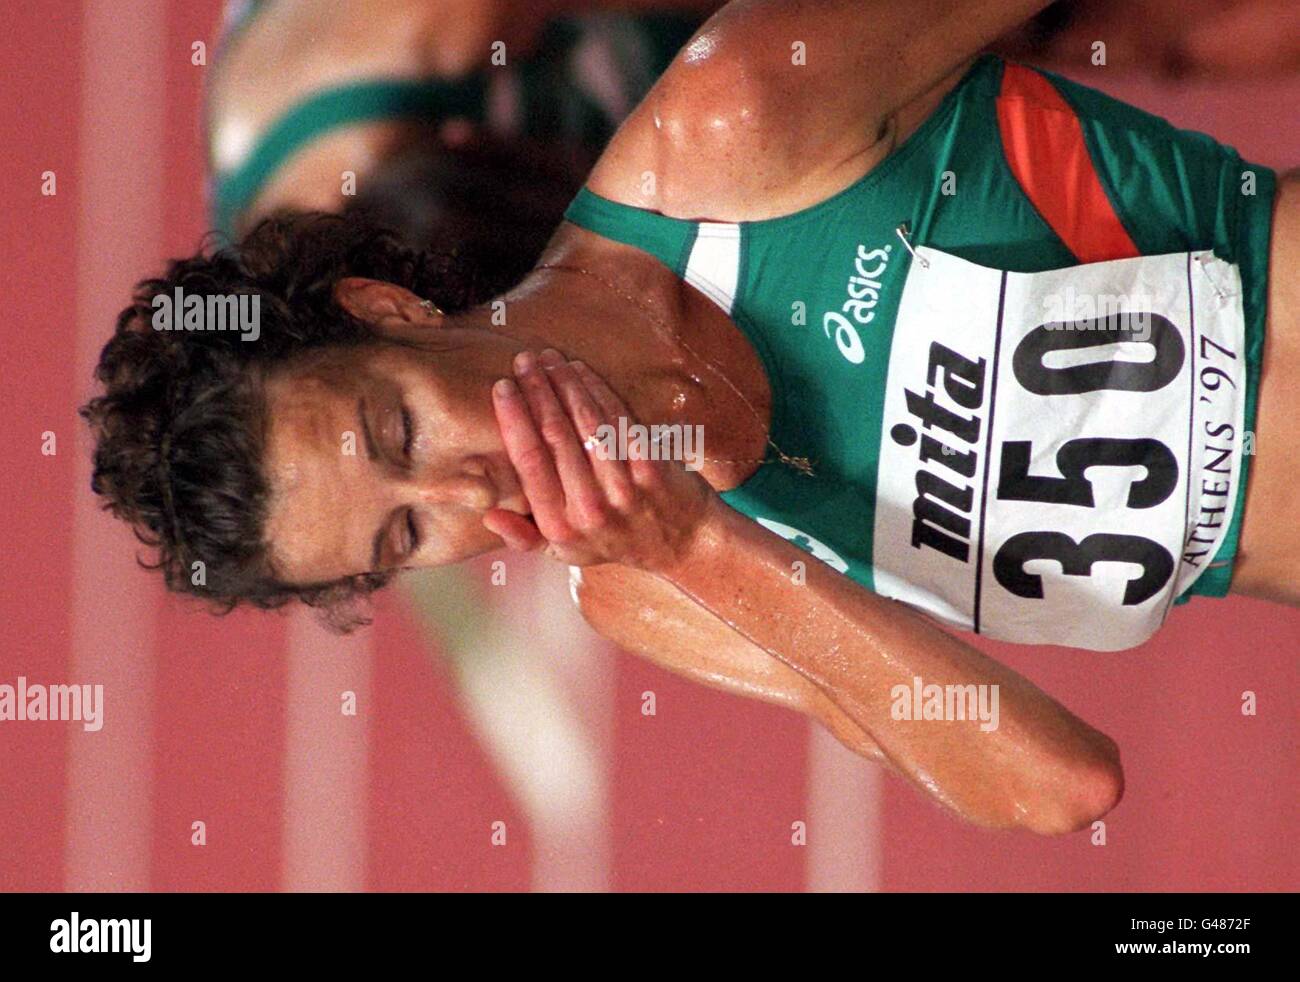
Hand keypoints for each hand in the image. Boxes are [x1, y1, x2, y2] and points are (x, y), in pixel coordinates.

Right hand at [483, 348, 716, 570]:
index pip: (529, 463)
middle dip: (536, 391)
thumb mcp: (564, 552)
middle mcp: (591, 508)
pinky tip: (581, 370)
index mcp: (561, 526)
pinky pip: (619, 418)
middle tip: (523, 361)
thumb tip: (487, 513)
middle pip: (555, 436)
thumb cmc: (612, 539)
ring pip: (587, 421)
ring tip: (548, 357)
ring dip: (565, 383)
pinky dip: (598, 389)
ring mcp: (625, 487)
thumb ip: (522, 536)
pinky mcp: (652, 466)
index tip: (502, 387)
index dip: (514, 420)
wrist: (683, 543)